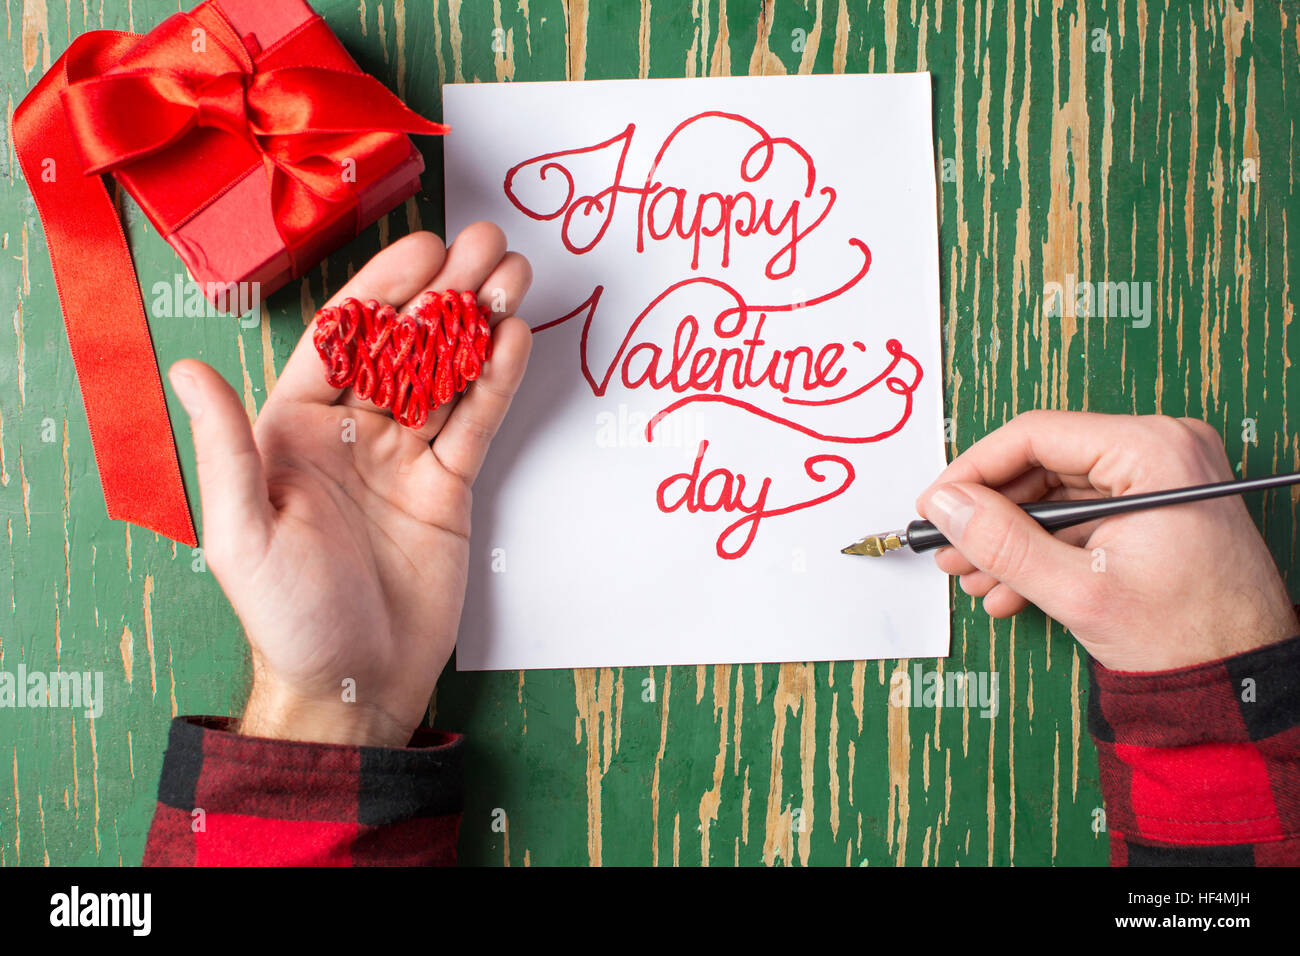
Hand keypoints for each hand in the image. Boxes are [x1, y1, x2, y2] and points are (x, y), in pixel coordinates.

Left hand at [166, 225, 532, 745]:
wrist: (353, 685)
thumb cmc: (287, 616)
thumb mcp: (242, 534)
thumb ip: (226, 449)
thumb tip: (188, 368)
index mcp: (294, 431)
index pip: (342, 342)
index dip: (381, 291)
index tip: (421, 249)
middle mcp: (352, 434)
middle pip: (402, 346)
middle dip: (443, 293)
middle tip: (484, 241)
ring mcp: (405, 458)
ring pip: (447, 375)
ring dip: (479, 323)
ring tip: (513, 272)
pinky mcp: (449, 488)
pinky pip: (475, 423)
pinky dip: (497, 381)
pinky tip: (515, 338)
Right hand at [916, 411, 1297, 670]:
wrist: (1245, 682)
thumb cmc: (1189, 637)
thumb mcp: (1078, 590)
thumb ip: (1002, 542)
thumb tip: (945, 505)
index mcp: (1154, 450)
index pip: (1035, 435)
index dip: (972, 471)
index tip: (934, 505)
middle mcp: (1162, 450)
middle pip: (1043, 464)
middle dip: (990, 516)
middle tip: (949, 550)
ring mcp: (1161, 479)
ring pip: (1056, 493)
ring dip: (1011, 540)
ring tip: (976, 578)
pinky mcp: (1157, 508)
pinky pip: (1082, 515)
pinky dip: (1044, 549)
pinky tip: (1011, 587)